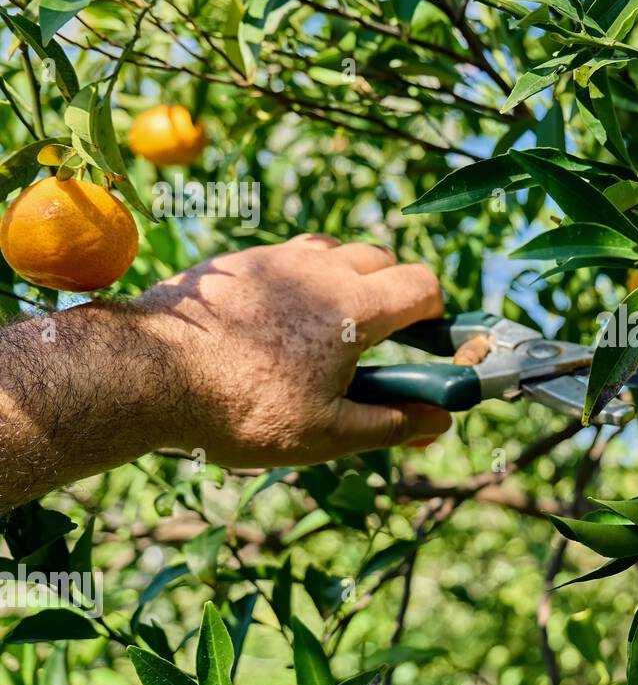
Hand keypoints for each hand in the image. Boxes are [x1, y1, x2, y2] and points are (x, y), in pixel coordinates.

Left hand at [136, 234, 451, 465]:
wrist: (149, 374)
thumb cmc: (243, 408)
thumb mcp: (328, 433)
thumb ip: (393, 424)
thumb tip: (441, 422)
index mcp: (355, 307)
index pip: (422, 285)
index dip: (435, 312)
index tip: (427, 340)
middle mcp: (321, 269)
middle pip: (383, 259)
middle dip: (395, 292)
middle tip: (382, 337)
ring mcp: (277, 258)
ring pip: (335, 250)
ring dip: (348, 278)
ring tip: (330, 325)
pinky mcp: (239, 261)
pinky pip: (288, 258)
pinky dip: (301, 281)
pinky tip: (279, 322)